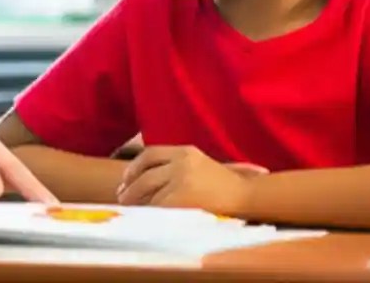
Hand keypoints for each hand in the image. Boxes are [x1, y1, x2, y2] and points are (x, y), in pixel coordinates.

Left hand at [116, 146, 264, 214]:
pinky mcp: (181, 197)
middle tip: (122, 198)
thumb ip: (176, 166)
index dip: (134, 167)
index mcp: (185, 151)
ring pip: (148, 190)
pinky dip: (148, 211)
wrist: (247, 197)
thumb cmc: (225, 186)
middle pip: (145, 174)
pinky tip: (145, 217)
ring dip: (136, 201)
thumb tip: (145, 178)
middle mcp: (181, 162)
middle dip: (130, 187)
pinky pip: (157, 205)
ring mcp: (181, 179)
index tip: (125, 179)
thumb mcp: (200, 165)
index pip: (150, 154)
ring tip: (131, 209)